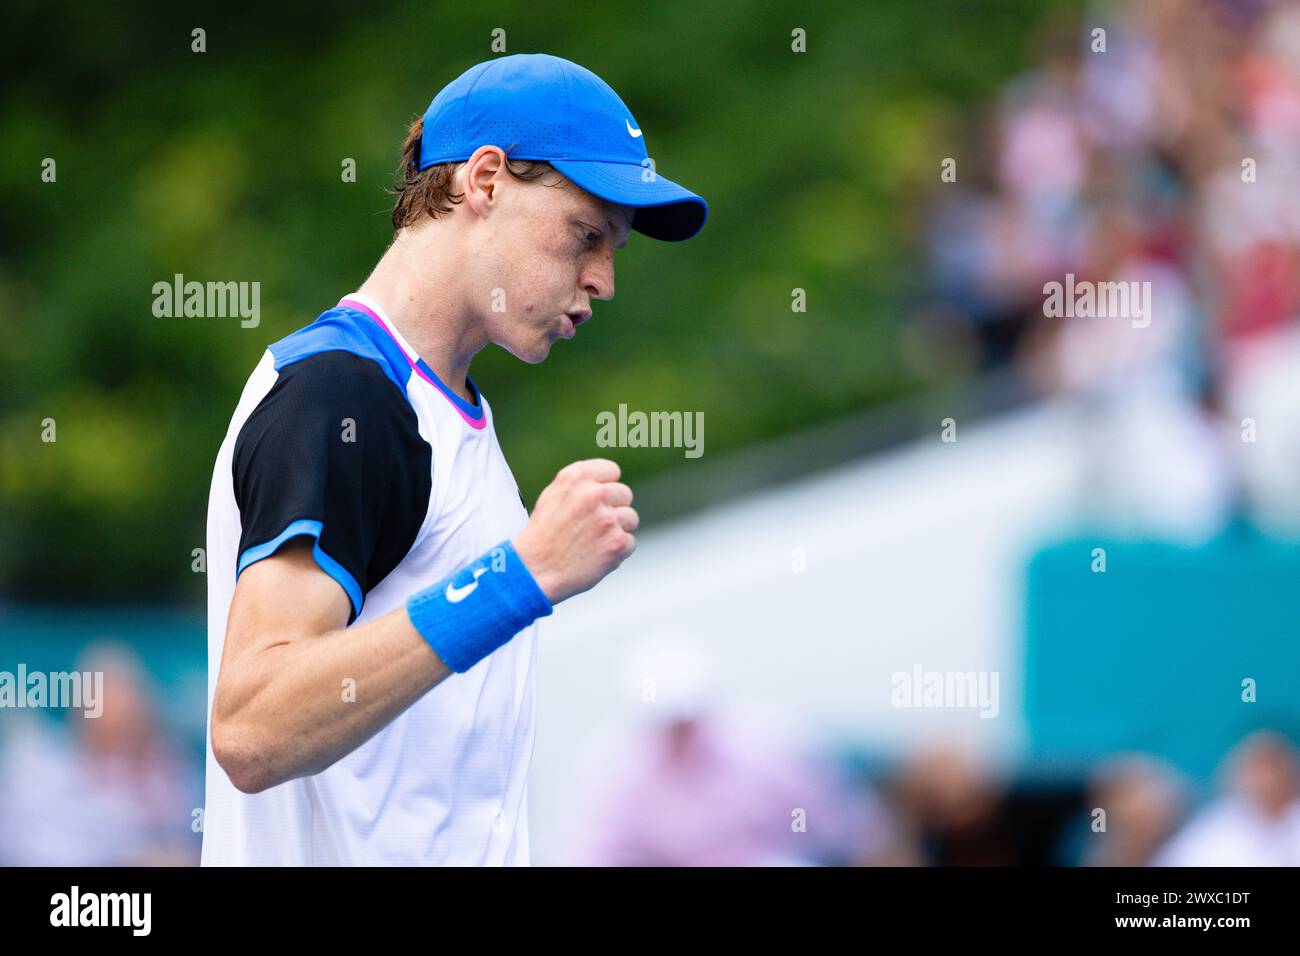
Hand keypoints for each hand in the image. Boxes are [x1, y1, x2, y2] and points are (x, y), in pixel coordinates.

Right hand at [512, 458, 637, 603]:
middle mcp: (593, 494)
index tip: (599, 500)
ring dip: (617, 530)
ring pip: (630, 518)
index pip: (611, 470)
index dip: (606, 486)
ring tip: (593, 542)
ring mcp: (608, 518)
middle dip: (614, 509)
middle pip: (624, 494)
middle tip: (594, 526)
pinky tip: (596, 555)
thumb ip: (580, 486)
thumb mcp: (553, 497)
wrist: (534, 571)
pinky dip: (617, 552)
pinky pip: (630, 542)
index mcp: (576, 478)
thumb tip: (606, 483)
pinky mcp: (618, 542)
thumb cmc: (542, 537)